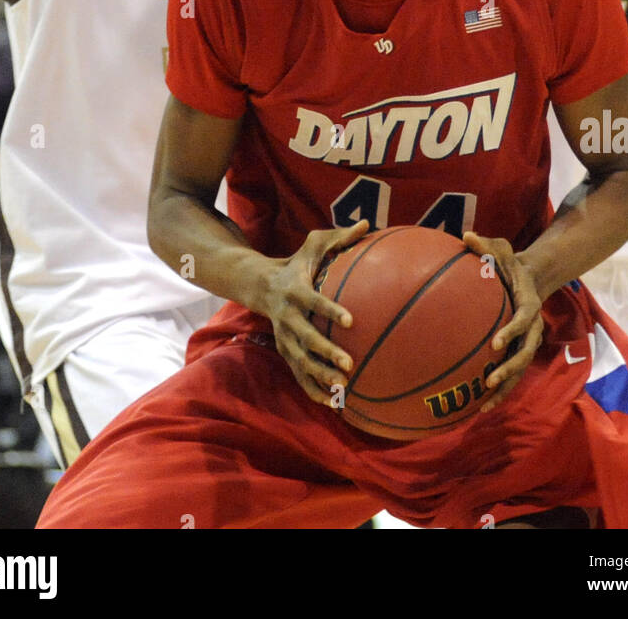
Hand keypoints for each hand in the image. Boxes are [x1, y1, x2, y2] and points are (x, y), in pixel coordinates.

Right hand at [260, 220, 368, 405]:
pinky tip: (333, 403)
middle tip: (349, 363)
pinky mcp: (284, 351)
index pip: (312, 301)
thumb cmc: (297, 263)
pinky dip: (312, 390)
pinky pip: (297, 374)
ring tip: (342, 386)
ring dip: (319, 375)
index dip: (329, 310)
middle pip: (304, 337)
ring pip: (299, 360)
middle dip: (325, 351)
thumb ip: (339, 237)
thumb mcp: (313, 245)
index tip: (351, 320)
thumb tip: (367, 225)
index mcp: (295, 289)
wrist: (260, 284)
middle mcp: (285, 316)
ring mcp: (283, 336)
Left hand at [462, 231, 543, 412]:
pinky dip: (499, 390)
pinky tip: (479, 406)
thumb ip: (486, 245)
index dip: (512, 331)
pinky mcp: (518, 349)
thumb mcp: (501, 249)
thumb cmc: (511, 262)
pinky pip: (510, 373)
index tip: (496, 342)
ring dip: (505, 388)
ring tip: (485, 406)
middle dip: (509, 369)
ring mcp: (527, 342)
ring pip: (519, 370)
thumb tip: (465, 236)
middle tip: (489, 380)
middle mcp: (532, 327)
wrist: (530, 277)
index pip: (524, 320)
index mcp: (529, 304)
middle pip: (525, 353)